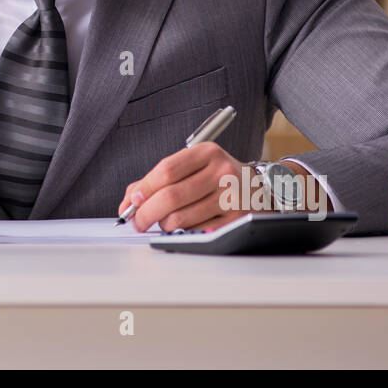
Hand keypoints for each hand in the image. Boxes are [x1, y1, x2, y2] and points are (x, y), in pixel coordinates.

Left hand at [117, 142, 265, 233]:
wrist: (259, 189)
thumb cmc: (217, 178)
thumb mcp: (192, 167)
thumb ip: (158, 179)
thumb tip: (128, 202)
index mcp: (207, 153)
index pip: (167, 170)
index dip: (145, 188)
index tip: (133, 201)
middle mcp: (222, 172)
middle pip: (171, 196)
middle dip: (146, 213)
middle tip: (137, 221)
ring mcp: (231, 198)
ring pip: (181, 218)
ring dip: (164, 225)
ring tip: (163, 222)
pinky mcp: (236, 220)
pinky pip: (197, 232)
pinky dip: (183, 233)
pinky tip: (184, 227)